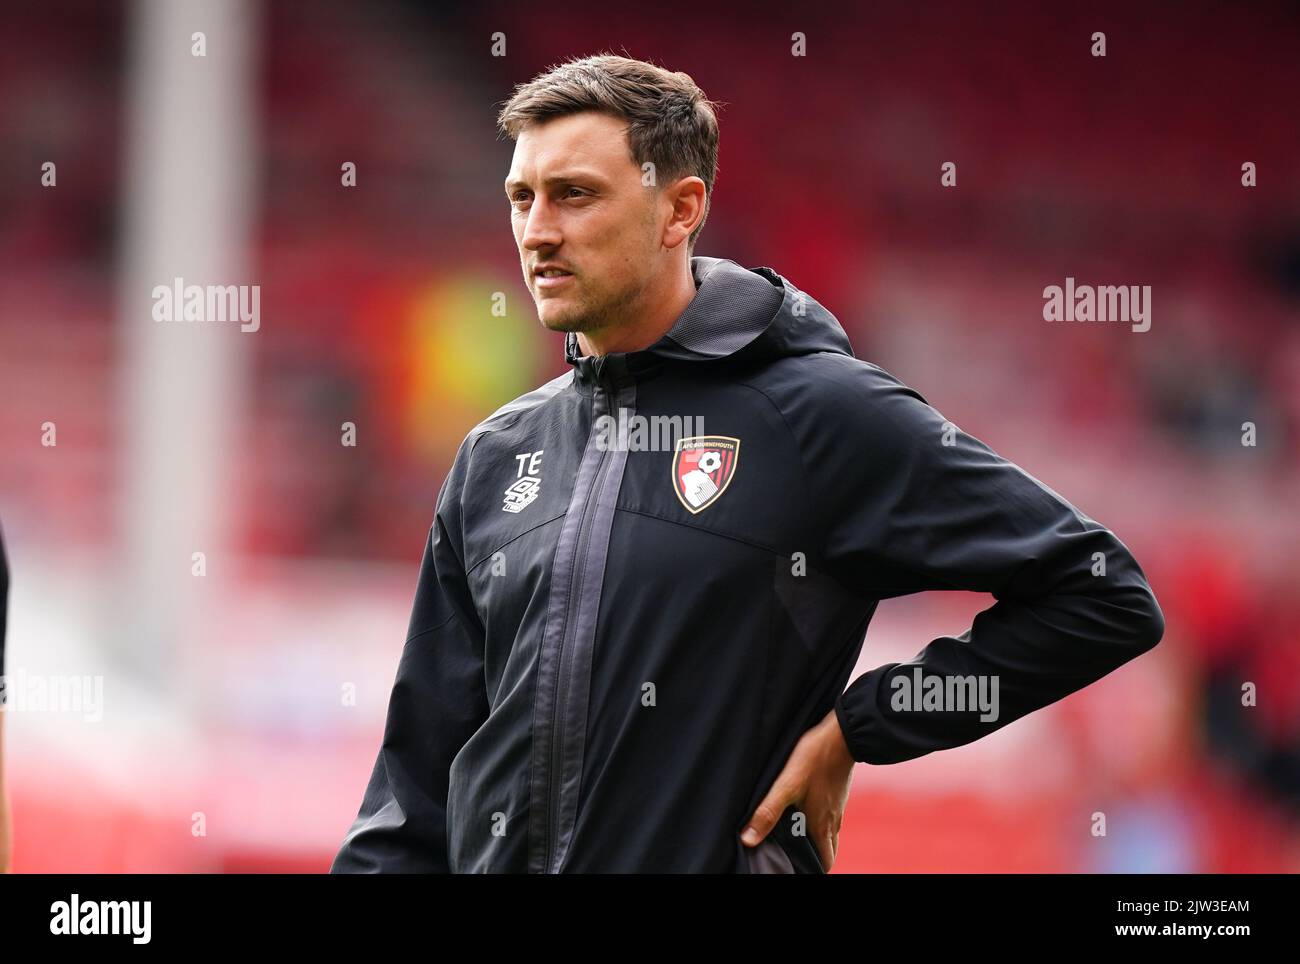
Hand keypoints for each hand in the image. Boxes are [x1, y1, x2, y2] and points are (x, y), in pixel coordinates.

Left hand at [740, 708, 855, 870]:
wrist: (842, 734)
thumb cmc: (815, 758)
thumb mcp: (786, 784)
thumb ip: (767, 812)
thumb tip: (748, 840)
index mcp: (821, 826)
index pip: (824, 862)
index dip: (812, 870)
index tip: (796, 869)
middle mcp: (833, 820)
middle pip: (828, 850)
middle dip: (814, 858)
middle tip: (794, 856)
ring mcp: (838, 806)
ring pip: (830, 833)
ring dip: (817, 840)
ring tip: (795, 835)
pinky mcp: (838, 792)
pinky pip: (830, 816)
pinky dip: (819, 821)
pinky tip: (804, 809)